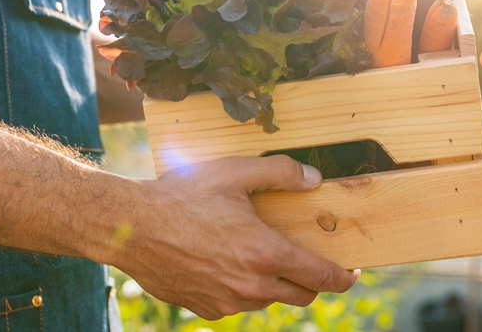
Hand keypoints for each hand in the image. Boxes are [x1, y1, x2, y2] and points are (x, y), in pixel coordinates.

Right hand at [119, 155, 357, 319]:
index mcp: (265, 254)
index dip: (343, 277)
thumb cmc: (182, 196)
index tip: (352, 271)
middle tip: (308, 259)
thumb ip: (280, 172)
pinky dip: (243, 288)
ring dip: (273, 282)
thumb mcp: (234, 172)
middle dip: (312, 280)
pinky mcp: (206, 309)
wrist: (130, 227)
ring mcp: (227, 302)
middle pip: (302, 296)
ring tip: (258, 253)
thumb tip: (313, 179)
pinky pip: (237, 304)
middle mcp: (251, 286)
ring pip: (268, 300)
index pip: (322, 277)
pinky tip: (226, 262)